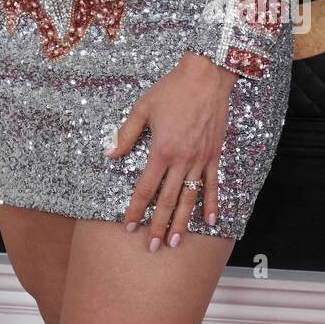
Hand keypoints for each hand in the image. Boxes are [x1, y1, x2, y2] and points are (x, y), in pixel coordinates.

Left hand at [106, 53, 234, 248]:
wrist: (206, 77)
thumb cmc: (172, 90)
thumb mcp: (142, 108)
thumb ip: (126, 133)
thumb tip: (110, 153)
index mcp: (162, 150)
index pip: (145, 188)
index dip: (136, 208)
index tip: (129, 226)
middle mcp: (182, 160)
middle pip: (168, 200)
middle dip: (158, 225)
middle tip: (151, 247)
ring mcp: (200, 159)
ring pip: (191, 197)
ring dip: (183, 222)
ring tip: (175, 242)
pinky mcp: (214, 154)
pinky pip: (214, 184)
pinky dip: (212, 203)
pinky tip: (211, 220)